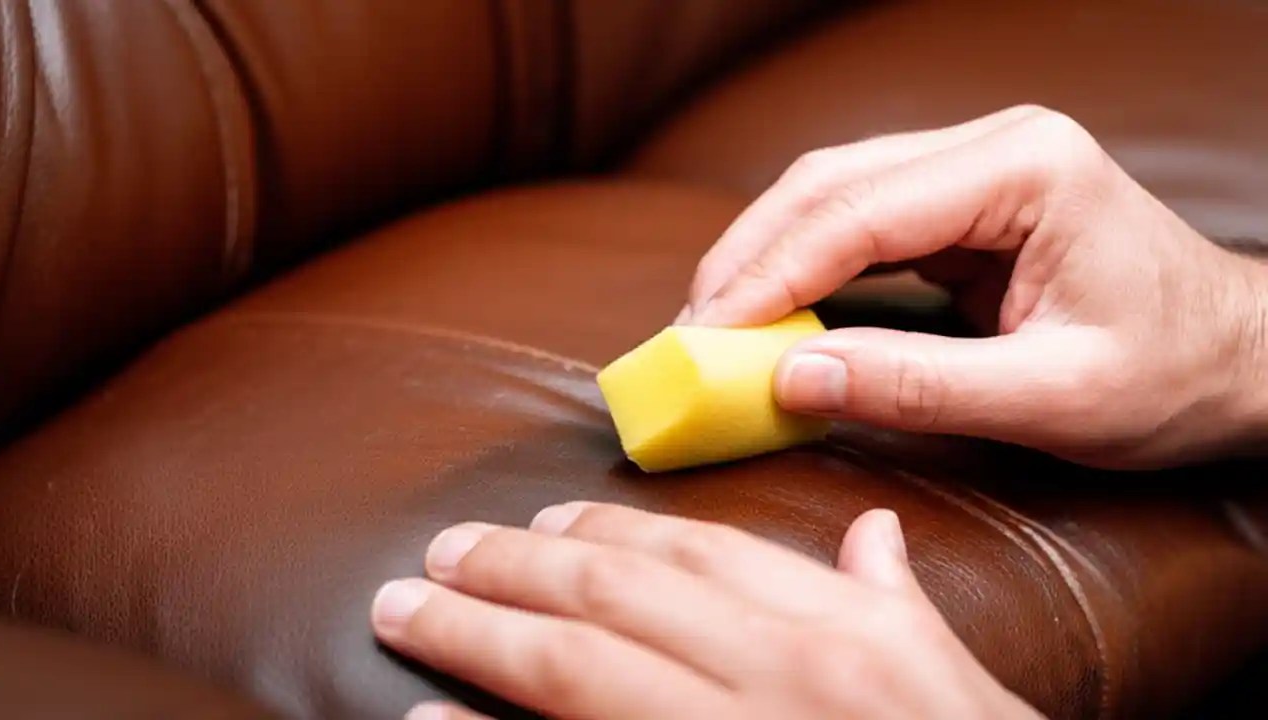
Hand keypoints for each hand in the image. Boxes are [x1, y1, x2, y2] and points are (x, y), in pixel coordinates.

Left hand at [370, 503, 1041, 719]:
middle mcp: (780, 680)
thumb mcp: (952, 684)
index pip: (700, 554)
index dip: (608, 532)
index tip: (547, 523)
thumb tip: (872, 533)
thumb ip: (897, 602)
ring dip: (477, 633)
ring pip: (576, 673)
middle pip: (615, 601)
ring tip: (407, 609)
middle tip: (442, 552)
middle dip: (513, 568)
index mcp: (842, 636)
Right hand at [678, 105, 1267, 469]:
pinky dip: (801, 266)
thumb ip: (917, 388)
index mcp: (1023, 169)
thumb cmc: (1171, 376)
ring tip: (711, 326)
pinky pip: (856, 222)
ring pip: (829, 194)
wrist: (1238, 361)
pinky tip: (768, 311)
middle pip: (827, 184)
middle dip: (747, 259)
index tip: (703, 335)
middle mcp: (992, 147)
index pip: (858, 212)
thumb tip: (792, 380)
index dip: (769, 275)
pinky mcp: (960, 205)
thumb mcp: (1050, 397)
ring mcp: (974, 169)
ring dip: (763, 257)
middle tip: (688, 335)